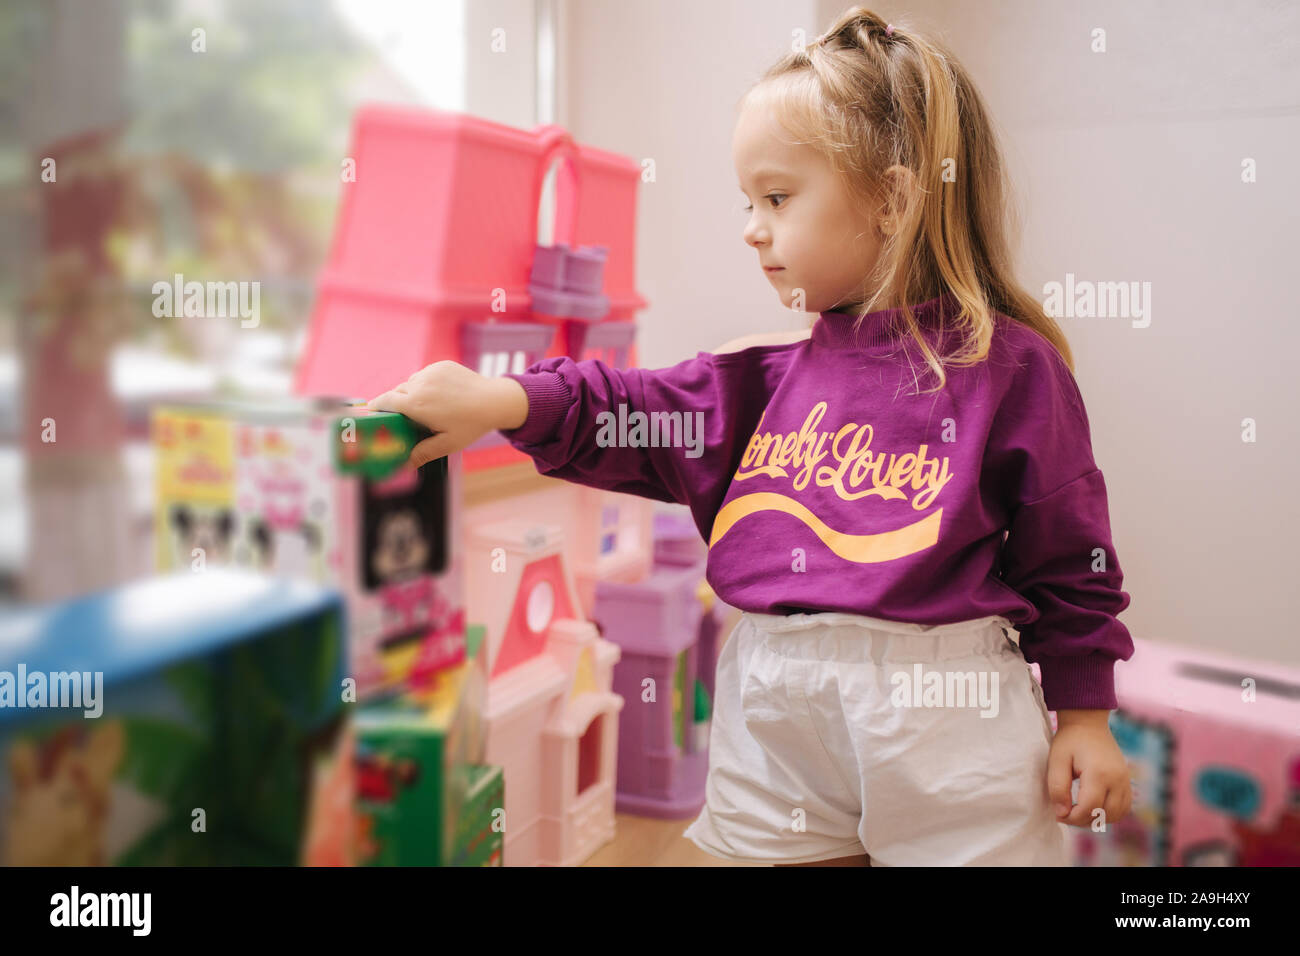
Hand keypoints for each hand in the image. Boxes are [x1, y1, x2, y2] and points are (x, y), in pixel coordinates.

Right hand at [367, 360, 527, 466]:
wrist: (496, 400)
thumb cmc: (471, 424)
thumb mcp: (447, 444)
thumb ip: (422, 453)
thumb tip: (404, 466)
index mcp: (417, 404)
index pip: (384, 401)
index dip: (376, 407)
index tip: (372, 413)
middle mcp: (419, 384)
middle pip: (396, 393)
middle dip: (396, 404)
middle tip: (402, 418)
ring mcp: (430, 372)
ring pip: (410, 383)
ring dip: (412, 393)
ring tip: (425, 408)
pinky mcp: (441, 365)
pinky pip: (424, 375)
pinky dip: (425, 384)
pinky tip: (439, 396)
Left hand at [1046, 710, 1132, 828]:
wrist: (1088, 723)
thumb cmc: (1070, 740)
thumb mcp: (1057, 761)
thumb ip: (1058, 788)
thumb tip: (1062, 813)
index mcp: (1099, 773)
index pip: (1089, 809)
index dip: (1072, 818)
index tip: (1058, 815)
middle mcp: (1117, 779)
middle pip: (1104, 815)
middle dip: (1083, 820)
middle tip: (1066, 813)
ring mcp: (1125, 781)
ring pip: (1117, 815)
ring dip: (1097, 819)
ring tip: (1078, 811)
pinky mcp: (1127, 781)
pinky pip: (1124, 808)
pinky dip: (1110, 813)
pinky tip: (1093, 808)